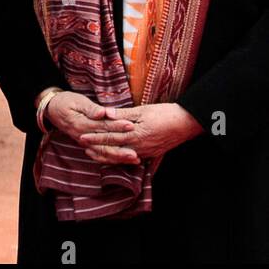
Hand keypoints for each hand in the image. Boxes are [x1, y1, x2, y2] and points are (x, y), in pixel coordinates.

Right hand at [43, 91, 139, 164]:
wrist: (52, 108)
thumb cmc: (66, 101)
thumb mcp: (77, 101)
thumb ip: (90, 108)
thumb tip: (102, 113)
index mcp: (81, 124)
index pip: (103, 126)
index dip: (117, 126)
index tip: (132, 125)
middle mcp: (83, 136)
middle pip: (104, 144)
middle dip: (121, 150)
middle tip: (136, 153)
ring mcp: (84, 142)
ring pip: (102, 153)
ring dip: (118, 157)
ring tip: (134, 160)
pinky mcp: (86, 144)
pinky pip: (98, 154)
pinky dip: (110, 158)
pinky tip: (122, 161)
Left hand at [79, 102, 203, 160]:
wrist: (187, 123)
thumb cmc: (165, 113)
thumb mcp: (143, 110)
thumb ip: (123, 114)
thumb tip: (105, 114)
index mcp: (135, 134)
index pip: (110, 136)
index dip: (95, 137)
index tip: (82, 136)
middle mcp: (139, 146)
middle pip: (113, 148)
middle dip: (97, 148)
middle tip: (82, 146)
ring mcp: (146, 152)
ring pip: (121, 156)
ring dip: (106, 155)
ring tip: (93, 154)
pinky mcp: (152, 154)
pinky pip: (132, 158)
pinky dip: (120, 158)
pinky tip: (113, 158)